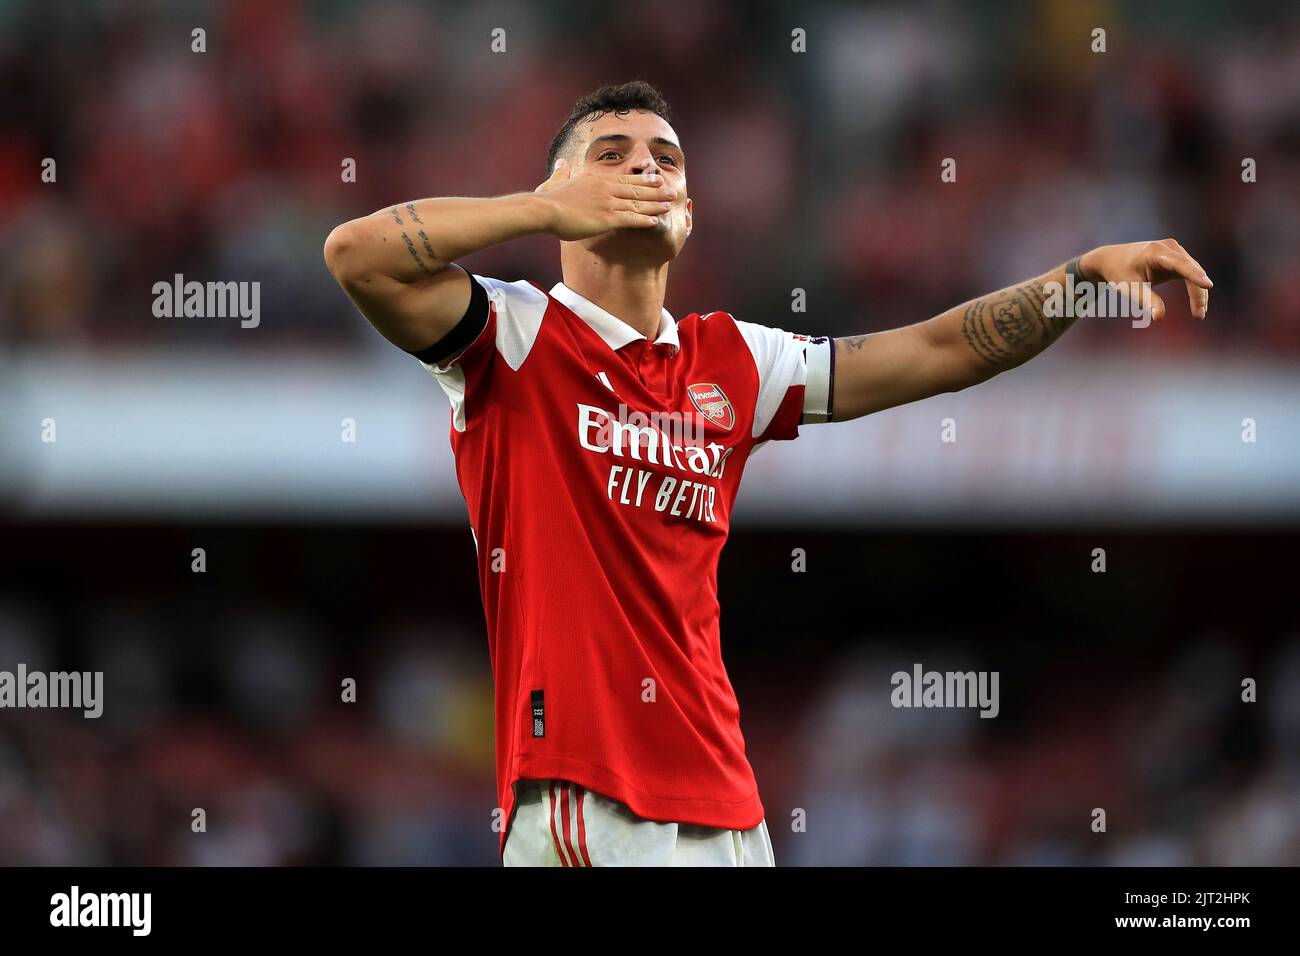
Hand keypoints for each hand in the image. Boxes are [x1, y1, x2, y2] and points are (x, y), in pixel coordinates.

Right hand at [533, 159, 676, 240]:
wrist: (544, 210)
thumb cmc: (547, 199)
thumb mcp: (555, 181)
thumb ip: (561, 172)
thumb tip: (560, 163)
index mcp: (596, 179)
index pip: (625, 178)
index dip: (643, 180)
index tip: (656, 179)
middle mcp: (605, 188)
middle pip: (636, 188)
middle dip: (656, 191)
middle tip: (672, 190)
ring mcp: (607, 203)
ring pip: (636, 203)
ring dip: (654, 205)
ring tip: (669, 205)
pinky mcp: (606, 218)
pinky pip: (630, 219)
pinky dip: (643, 220)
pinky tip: (655, 221)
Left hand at [1080, 239, 1212, 320]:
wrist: (1110, 259)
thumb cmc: (1117, 273)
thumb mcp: (1129, 288)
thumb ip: (1145, 301)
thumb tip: (1160, 317)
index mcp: (1155, 251)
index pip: (1180, 264)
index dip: (1194, 275)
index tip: (1207, 285)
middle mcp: (1169, 247)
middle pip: (1190, 270)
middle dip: (1198, 293)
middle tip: (1199, 316)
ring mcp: (1174, 250)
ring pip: (1194, 272)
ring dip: (1199, 293)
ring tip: (1199, 315)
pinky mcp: (1176, 257)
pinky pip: (1190, 273)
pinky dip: (1194, 288)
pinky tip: (1198, 305)